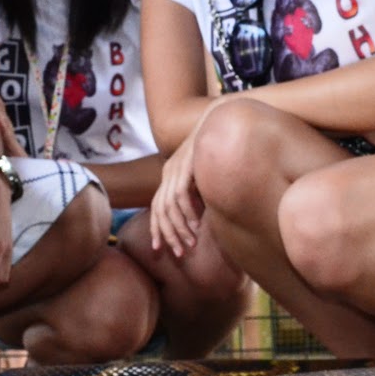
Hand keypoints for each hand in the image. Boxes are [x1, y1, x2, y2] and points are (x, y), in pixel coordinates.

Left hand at [149, 135, 203, 258]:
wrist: (218, 123)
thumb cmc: (215, 152)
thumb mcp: (203, 178)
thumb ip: (198, 196)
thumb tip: (200, 219)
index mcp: (169, 177)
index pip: (156, 209)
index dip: (156, 230)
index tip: (160, 250)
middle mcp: (167, 174)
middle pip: (160, 212)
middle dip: (169, 235)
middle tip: (180, 253)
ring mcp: (174, 170)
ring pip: (168, 208)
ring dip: (180, 229)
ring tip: (191, 244)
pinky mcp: (185, 167)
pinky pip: (181, 196)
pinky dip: (187, 214)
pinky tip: (197, 226)